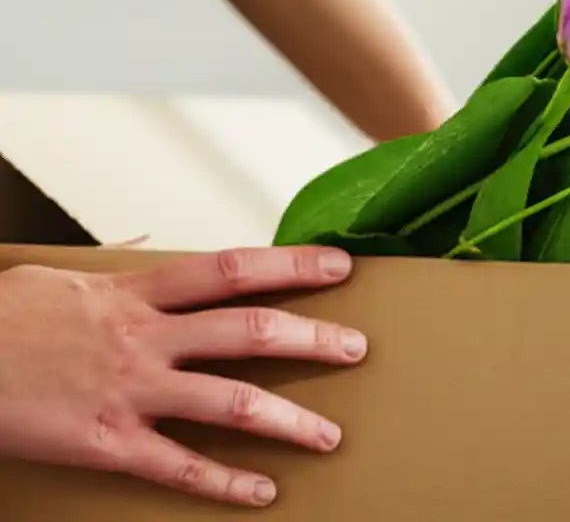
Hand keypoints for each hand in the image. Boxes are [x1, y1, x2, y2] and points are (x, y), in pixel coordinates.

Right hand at [0, 246, 365, 506]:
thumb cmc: (3, 322)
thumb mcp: (65, 280)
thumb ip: (124, 273)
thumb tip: (155, 252)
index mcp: (136, 293)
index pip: (231, 270)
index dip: (291, 266)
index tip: (339, 266)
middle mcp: (145, 338)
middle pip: (249, 332)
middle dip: (313, 340)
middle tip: (359, 349)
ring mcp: (131, 391)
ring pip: (231, 403)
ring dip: (289, 421)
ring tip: (331, 436)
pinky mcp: (110, 443)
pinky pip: (180, 466)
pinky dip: (226, 482)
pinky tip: (262, 491)